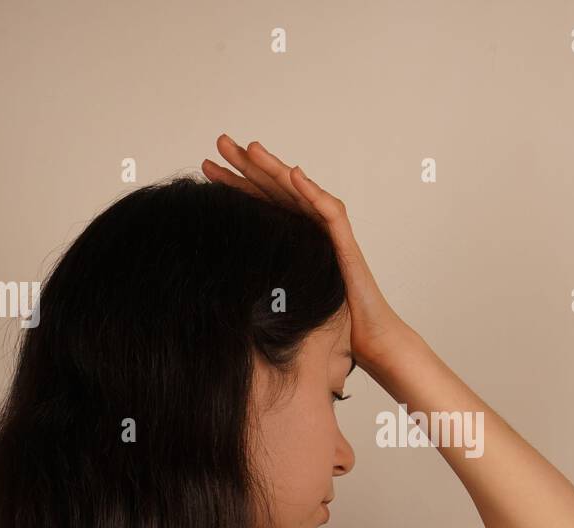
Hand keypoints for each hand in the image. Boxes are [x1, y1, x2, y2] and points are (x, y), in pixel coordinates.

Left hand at [201, 134, 412, 370]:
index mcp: (293, 238)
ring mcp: (330, 235)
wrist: (367, 340)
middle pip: (276, 189)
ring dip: (277, 169)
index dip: (234, 184)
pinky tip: (295, 175)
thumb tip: (217, 286)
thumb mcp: (281, 300)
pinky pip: (331, 214)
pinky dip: (313, 193)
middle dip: (248, 165)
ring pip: (301, 193)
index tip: (206, 167)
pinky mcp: (348, 247)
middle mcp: (311, 230)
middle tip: (220, 141)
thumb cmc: (330, 325)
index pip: (260, 202)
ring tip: (251, 148)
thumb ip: (258, 286)